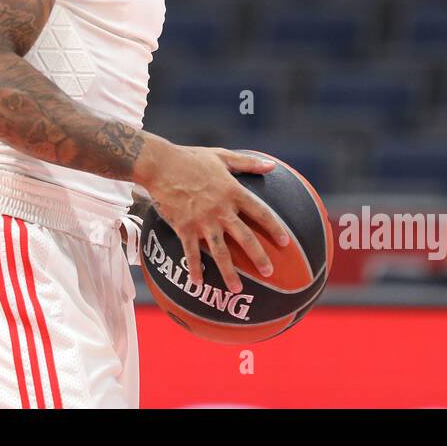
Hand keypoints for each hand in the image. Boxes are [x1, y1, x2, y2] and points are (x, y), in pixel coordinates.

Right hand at [135, 141, 289, 293]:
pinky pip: (191, 252)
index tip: (285, 242)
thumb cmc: (191, 158)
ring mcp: (203, 221)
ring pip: (221, 252)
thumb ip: (248, 163)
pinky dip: (195, 268)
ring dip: (229, 272)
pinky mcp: (185, 228)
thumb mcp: (222, 156)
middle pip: (245, 238)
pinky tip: (198, 283)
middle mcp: (221, 210)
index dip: (275, 228)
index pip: (261, 213)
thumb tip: (272, 165)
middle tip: (269, 272)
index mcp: (233, 191)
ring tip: (237, 289)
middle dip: (259, 257)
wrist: (161, 165)